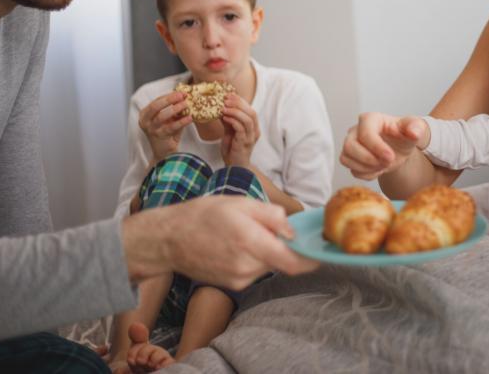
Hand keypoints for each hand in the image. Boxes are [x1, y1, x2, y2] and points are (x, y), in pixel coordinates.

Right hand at [123, 196, 317, 289]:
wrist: (167, 239)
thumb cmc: (202, 215)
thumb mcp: (240, 202)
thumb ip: (271, 215)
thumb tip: (291, 230)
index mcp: (250, 243)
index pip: (292, 262)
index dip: (311, 260)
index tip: (321, 253)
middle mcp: (246, 267)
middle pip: (280, 261)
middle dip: (281, 246)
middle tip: (268, 228)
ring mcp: (238, 279)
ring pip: (267, 265)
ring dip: (265, 251)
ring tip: (243, 233)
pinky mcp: (231, 285)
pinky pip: (253, 271)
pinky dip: (252, 258)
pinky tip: (234, 245)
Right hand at [138, 92, 191, 161]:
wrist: (165, 152)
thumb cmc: (168, 133)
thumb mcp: (169, 119)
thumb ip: (174, 109)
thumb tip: (186, 97)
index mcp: (145, 114)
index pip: (156, 101)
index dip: (169, 96)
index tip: (182, 92)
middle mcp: (145, 121)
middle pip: (155, 106)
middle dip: (169, 99)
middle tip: (182, 95)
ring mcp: (150, 129)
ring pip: (161, 116)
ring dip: (175, 109)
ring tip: (186, 105)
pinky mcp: (158, 137)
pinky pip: (170, 127)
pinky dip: (181, 122)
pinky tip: (190, 118)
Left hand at [221, 93, 260, 166]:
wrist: (233, 167)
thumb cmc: (232, 149)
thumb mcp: (229, 131)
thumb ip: (228, 120)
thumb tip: (221, 107)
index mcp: (253, 127)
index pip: (250, 110)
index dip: (241, 101)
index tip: (229, 95)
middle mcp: (255, 132)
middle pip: (251, 112)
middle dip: (239, 104)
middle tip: (226, 99)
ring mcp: (251, 138)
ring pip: (248, 119)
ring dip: (235, 111)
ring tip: (224, 108)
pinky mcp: (244, 143)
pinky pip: (241, 128)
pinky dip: (233, 121)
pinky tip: (225, 118)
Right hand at [339, 112, 428, 179]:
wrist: (400, 148)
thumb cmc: (405, 135)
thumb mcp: (415, 129)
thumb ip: (417, 128)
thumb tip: (414, 132)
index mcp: (370, 119)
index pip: (365, 133)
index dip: (376, 147)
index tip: (391, 156)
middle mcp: (356, 130)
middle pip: (349, 146)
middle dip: (369, 159)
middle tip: (388, 162)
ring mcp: (351, 144)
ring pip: (346, 159)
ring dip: (368, 167)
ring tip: (384, 165)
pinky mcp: (350, 158)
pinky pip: (352, 170)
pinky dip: (367, 174)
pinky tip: (379, 169)